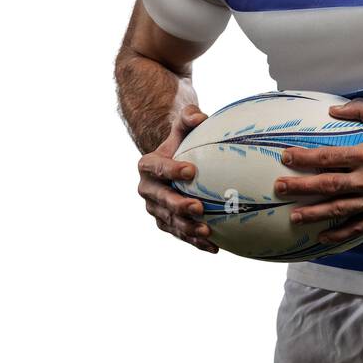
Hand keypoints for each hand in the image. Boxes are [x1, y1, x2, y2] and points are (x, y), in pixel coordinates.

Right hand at [136, 105, 218, 253]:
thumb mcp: (183, 128)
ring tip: (207, 231)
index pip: (157, 167)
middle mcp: (147, 190)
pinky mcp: (167, 224)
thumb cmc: (182, 143)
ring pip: (170, 221)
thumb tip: (200, 116)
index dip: (171, 170)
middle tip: (199, 207)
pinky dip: (196, 242)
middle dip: (178, 205)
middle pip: (161, 199)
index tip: (191, 171)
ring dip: (187, 228)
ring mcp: (156, 209)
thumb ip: (189, 118)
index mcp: (147, 165)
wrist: (175, 165)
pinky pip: (180, 235)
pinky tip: (215, 247)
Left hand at [274, 99, 362, 245]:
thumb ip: (360, 110)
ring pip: (340, 209)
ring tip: (294, 216)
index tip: (286, 158)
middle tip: (279, 188)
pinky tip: (322, 235)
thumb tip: (331, 110)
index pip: (329, 156)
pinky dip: (339, 233)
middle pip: (329, 185)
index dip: (305, 158)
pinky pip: (358, 227)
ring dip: (314, 213)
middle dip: (301, 187)